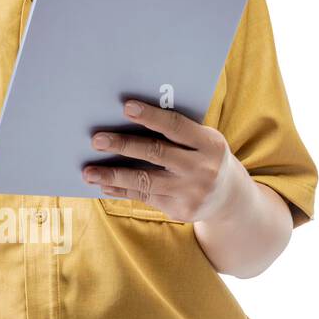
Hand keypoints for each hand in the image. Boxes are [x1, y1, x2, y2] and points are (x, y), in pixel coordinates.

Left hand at [82, 99, 239, 222]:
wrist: (230, 199)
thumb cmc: (206, 159)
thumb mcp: (203, 142)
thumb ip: (177, 134)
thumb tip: (129, 122)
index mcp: (209, 144)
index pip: (176, 126)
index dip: (150, 116)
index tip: (126, 107)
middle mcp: (202, 168)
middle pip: (156, 153)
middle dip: (124, 145)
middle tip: (97, 140)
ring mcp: (191, 192)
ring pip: (145, 181)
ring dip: (113, 176)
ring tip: (88, 172)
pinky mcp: (180, 211)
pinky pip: (145, 197)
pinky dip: (122, 190)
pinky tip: (104, 185)